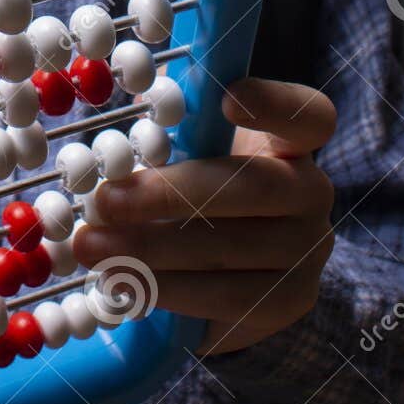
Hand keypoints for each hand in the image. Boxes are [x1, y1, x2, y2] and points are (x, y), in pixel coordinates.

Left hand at [71, 78, 336, 355]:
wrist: (220, 270)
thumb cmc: (193, 190)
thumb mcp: (186, 150)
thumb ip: (169, 125)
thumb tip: (129, 104)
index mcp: (292, 141)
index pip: (307, 115)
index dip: (273, 105)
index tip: (227, 100)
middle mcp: (311, 193)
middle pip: (256, 187)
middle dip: (171, 195)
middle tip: (105, 202)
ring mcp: (308, 251)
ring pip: (233, 250)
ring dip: (152, 251)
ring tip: (92, 248)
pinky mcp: (289, 302)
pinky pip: (226, 299)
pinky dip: (166, 291)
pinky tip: (120, 284)